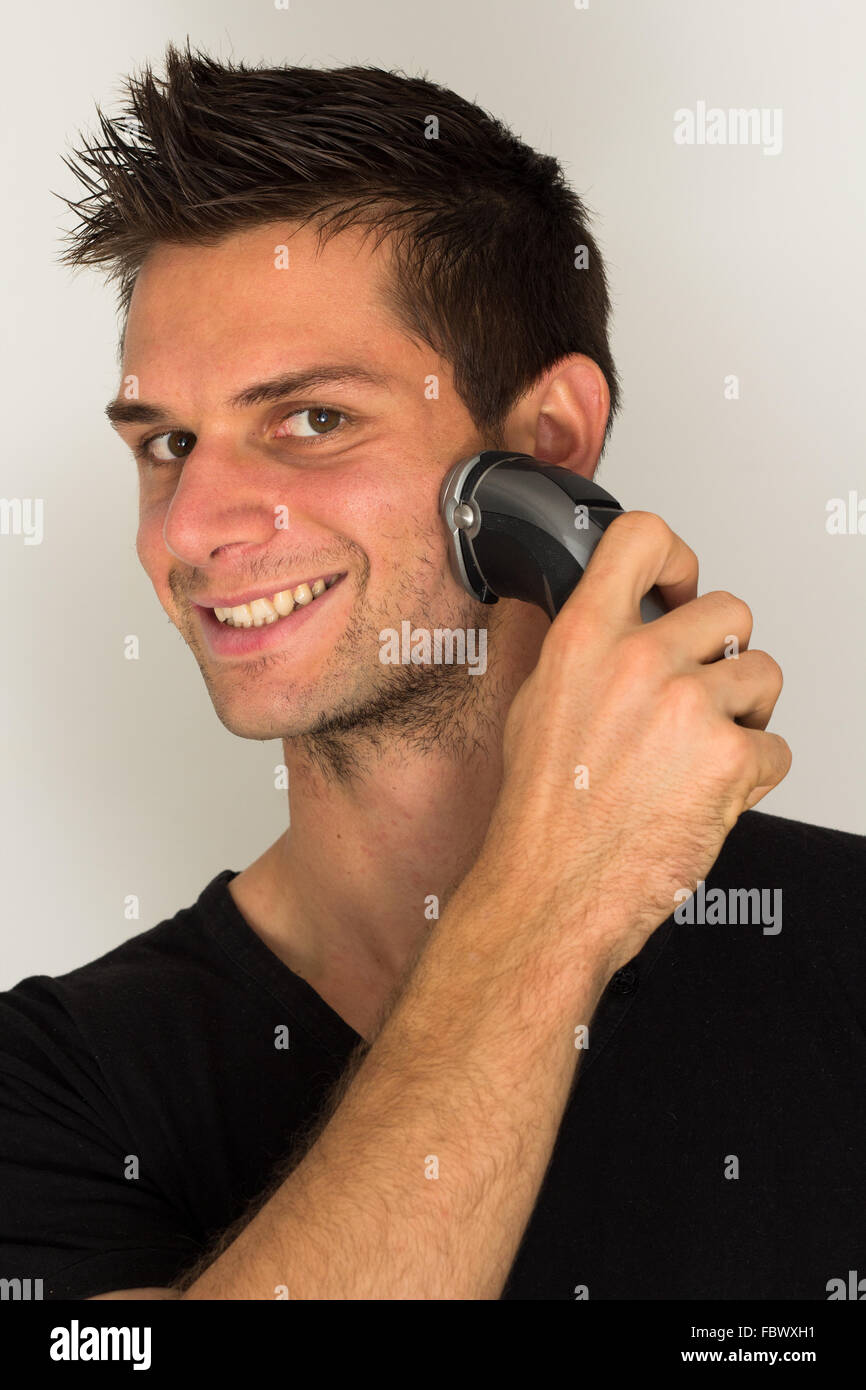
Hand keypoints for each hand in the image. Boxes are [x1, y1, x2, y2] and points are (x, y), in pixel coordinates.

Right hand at [478, 511, 791, 979]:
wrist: (555, 889)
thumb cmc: (543, 812)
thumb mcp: (534, 705)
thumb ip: (579, 652)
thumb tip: (606, 620)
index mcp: (584, 639)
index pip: (643, 537)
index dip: (676, 556)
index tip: (679, 587)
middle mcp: (638, 661)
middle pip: (729, 610)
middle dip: (723, 654)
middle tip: (700, 696)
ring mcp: (689, 706)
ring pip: (764, 673)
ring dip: (745, 713)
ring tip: (703, 753)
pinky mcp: (731, 756)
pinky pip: (777, 746)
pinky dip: (754, 774)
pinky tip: (709, 794)